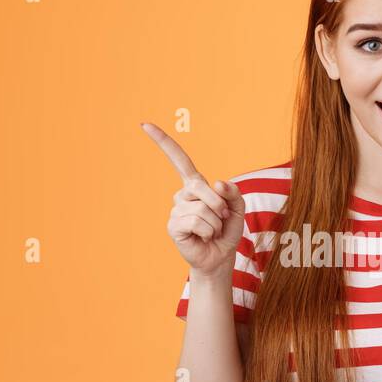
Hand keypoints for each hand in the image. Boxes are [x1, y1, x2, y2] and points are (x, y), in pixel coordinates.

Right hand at [142, 122, 244, 275]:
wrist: (220, 256)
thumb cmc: (226, 231)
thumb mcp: (237, 207)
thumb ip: (233, 192)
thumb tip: (217, 183)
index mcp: (195, 185)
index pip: (178, 160)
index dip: (163, 142)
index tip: (144, 124)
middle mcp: (182, 195)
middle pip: (202, 187)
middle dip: (219, 204)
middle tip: (221, 218)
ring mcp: (176, 210)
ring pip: (203, 208)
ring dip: (216, 222)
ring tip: (211, 230)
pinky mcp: (173, 226)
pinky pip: (198, 222)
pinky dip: (208, 231)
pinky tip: (203, 237)